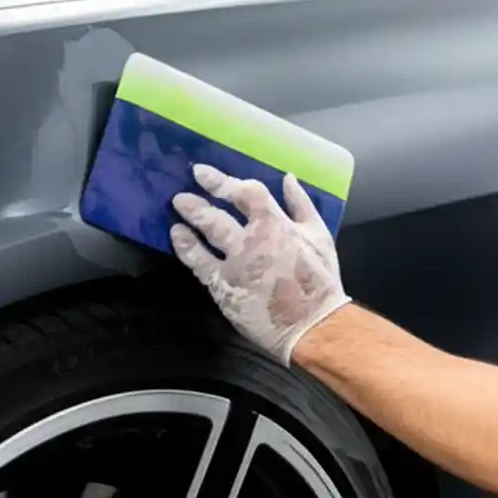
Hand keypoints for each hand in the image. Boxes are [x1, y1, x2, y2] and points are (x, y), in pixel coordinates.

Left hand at [170, 164, 350, 365]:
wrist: (313, 324)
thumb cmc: (320, 280)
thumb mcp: (320, 234)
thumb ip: (301, 204)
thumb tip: (288, 178)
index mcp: (277, 224)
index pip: (245, 193)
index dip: (222, 181)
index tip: (202, 173)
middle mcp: (252, 240)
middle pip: (219, 213)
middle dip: (199, 200)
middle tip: (181, 193)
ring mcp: (236, 263)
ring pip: (207, 234)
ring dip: (191, 218)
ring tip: (178, 207)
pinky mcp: (224, 286)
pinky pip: (199, 263)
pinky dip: (186, 248)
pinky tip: (178, 237)